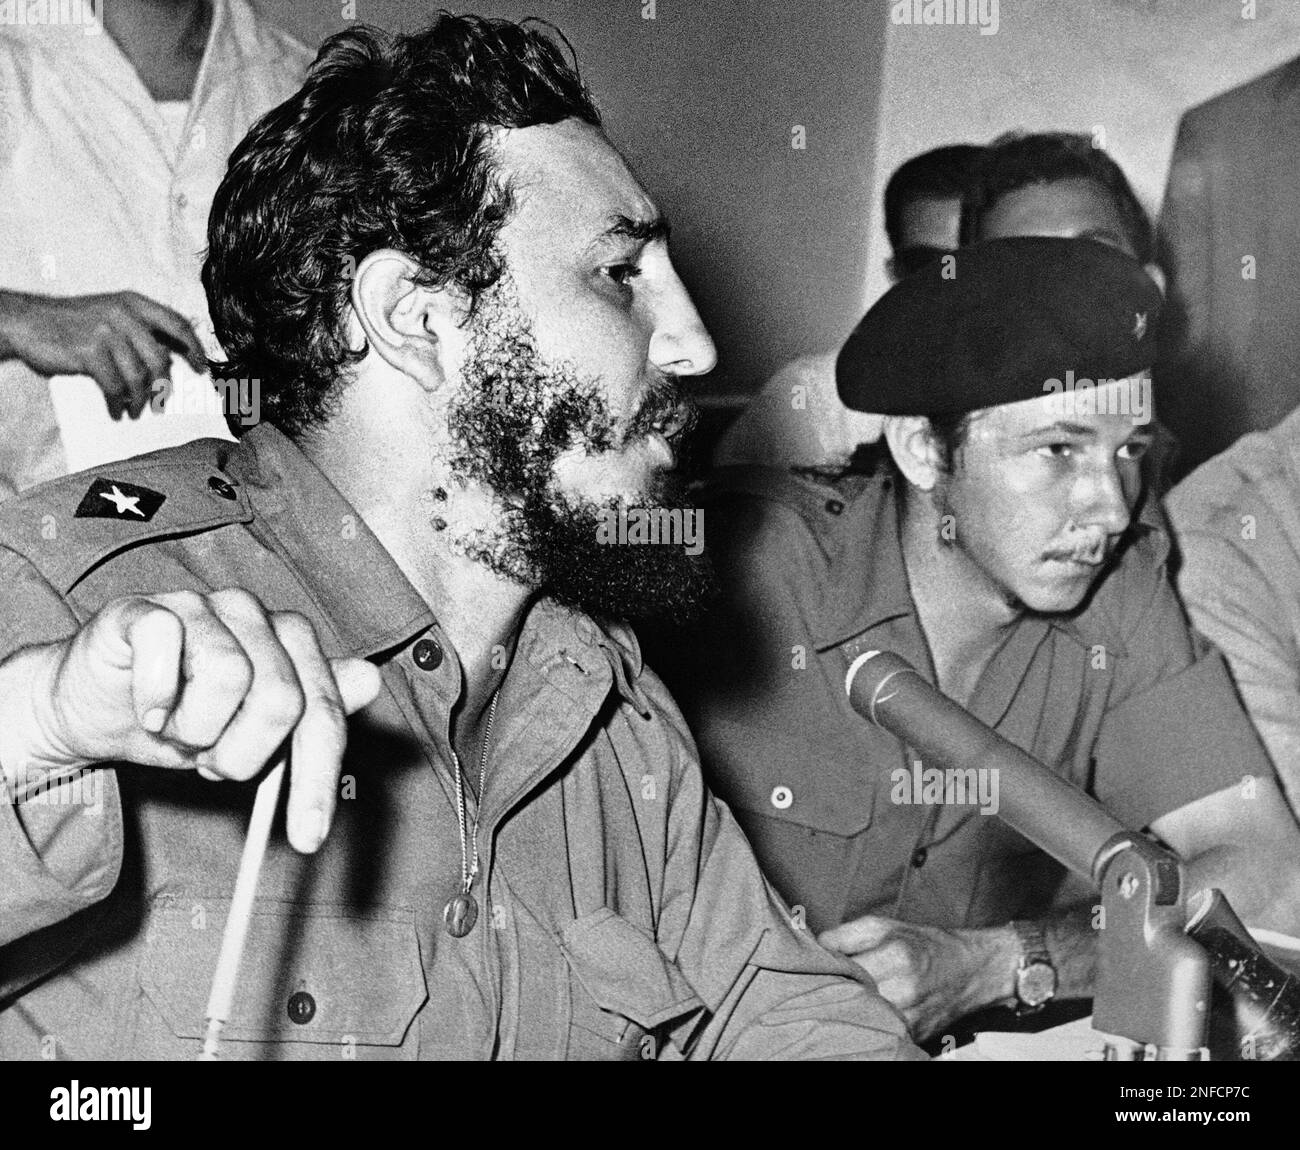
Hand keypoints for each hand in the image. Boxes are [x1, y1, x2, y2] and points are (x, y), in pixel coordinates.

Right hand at [0, 289, 206, 418]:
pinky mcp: (89, 351)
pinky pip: (115, 387)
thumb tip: (177, 359)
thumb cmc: (74, 324)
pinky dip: (118, 403)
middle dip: (162, 387)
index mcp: (134, 303)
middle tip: (160, 403)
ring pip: (138, 377)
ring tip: (133, 411)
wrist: (29, 322)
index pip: (177, 323)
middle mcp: (123, 314)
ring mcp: (106, 331)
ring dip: (139, 401)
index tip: (202, 369)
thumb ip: (143, 333)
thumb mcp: (112, 317)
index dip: (195, 348)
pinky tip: (116, 410)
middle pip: (160, 359)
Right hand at [0, 589, 380, 852]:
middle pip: (281, 699)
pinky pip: (166, 651)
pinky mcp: (146, 609)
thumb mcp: (250, 733)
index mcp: (291, 642)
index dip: (317, 778)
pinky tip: (146, 707)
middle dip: (240, 755)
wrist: (91, 705)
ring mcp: (201, 605)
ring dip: (193, 729)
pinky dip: (154, 699)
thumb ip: (309, 714)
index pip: (323, 711)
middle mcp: (254, 614)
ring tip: (175, 728)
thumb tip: (371, 679)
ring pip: (227, 676)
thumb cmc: (181, 716)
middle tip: (206, 760)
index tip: (307, 839)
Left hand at [818, 914, 1011, 1039]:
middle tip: (822, 983)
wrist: (972, 970)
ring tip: (842, 997)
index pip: (842, 968)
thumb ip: (844, 934)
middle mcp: (904, 991)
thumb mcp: (883, 925)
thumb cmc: (923, 944)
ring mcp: (911, 1019)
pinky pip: (880, 1032)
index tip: (817, 966)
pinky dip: (867, 1024)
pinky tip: (863, 1012)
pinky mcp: (915, 1038)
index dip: (825, 967)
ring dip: (848, 1010)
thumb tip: (814, 947)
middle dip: (833, 990)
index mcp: (896, 957)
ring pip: (862, 1019)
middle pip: (849, 998)